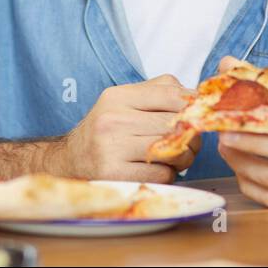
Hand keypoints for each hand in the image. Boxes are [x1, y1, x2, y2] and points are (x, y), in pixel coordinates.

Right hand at [50, 75, 197, 182]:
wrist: (69, 161)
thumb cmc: (105, 131)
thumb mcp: (122, 102)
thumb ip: (157, 92)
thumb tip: (196, 97)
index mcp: (117, 96)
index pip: (171, 93)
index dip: (193, 106)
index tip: (197, 116)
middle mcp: (113, 119)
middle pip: (175, 123)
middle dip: (192, 135)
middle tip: (191, 142)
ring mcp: (112, 147)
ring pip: (173, 150)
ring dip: (184, 157)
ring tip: (176, 158)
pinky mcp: (114, 174)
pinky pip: (162, 174)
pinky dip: (169, 175)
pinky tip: (159, 171)